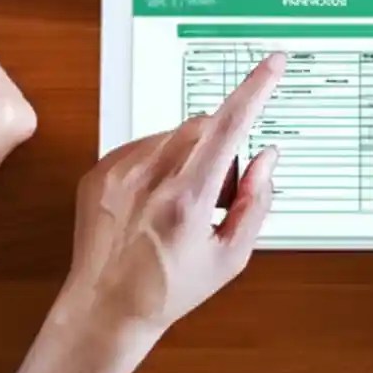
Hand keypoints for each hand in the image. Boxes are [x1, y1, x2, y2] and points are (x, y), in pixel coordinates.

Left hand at [7, 54, 283, 372]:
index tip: (272, 64)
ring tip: (180, 205)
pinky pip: (144, 145)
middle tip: (217, 194)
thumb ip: (256, 201)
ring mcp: (119, 172)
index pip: (229, 128)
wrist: (105, 308)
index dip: (255, 90)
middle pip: (203, 126)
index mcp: (186, 201)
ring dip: (190, 155)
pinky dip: (160, 162)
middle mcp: (149, 178)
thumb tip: (267, 156)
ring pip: (174, 134)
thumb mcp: (230, 257)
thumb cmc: (169, 290)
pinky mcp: (100, 171)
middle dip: (221, 147)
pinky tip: (155, 202)